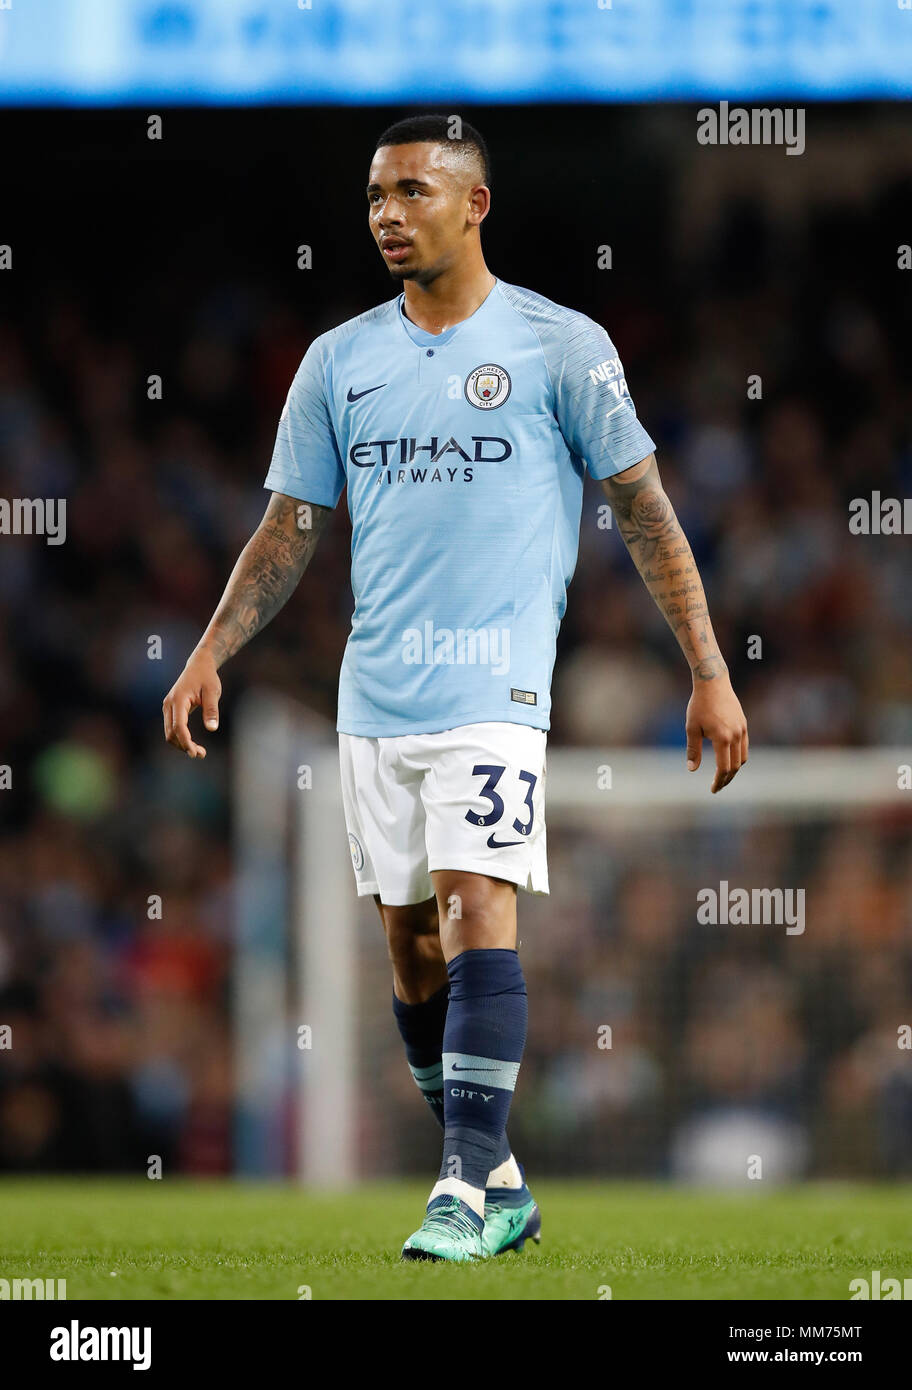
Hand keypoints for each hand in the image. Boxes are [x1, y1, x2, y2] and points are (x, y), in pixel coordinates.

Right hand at [162, 649, 221, 758]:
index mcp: (178, 699)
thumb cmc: (207, 677)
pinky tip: (192, 743)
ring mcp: (168, 707)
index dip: (186, 741)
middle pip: (171, 733)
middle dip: (184, 746)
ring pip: (169, 733)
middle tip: (201, 754)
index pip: (178, 726)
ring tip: (199, 751)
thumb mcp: (213, 691)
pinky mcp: (171, 709)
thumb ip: (211, 709)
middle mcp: (169, 704)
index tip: (195, 753)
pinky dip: (180, 738)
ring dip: (181, 744)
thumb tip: (212, 728)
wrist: (199, 665)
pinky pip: (172, 728)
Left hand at [685, 671, 747, 793]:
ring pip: (742, 757)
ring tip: (722, 776)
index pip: (723, 768)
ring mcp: (742, 729)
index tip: (713, 789)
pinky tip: (728, 759)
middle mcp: (736, 735)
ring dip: (734, 769)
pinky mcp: (743, 724)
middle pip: (735, 766)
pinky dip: (738, 757)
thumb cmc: (699, 705)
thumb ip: (693, 750)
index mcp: (722, 738)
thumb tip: (691, 770)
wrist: (713, 683)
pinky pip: (744, 746)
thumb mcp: (691, 728)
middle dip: (726, 779)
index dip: (718, 781)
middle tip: (717, 787)